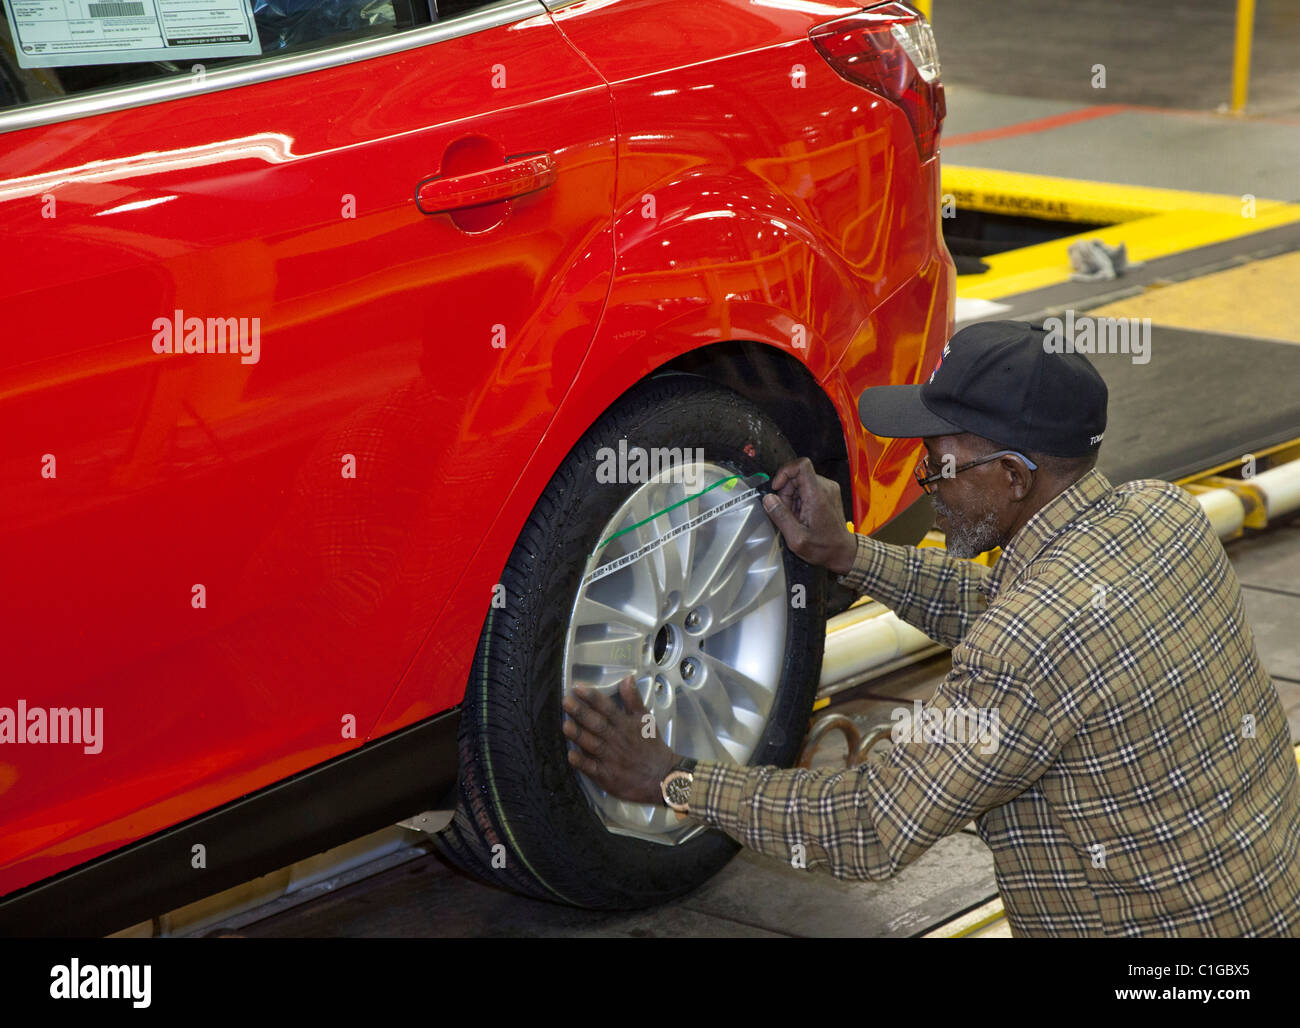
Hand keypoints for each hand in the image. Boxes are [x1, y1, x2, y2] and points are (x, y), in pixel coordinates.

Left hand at [562, 675, 676, 804]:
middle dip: (581, 713)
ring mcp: (611, 759)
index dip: (593, 697)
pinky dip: (582, 762)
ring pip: (592, 744)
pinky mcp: (607, 776)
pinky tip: (571, 755)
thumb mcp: (646, 720)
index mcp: (626, 725)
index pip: (607, 708)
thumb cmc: (652, 748)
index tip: (579, 688)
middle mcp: (617, 740)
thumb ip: (633, 699)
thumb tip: (627, 679)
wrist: (662, 777)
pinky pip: (592, 769)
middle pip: (597, 724)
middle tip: (566, 702)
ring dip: (579, 735)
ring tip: (566, 725)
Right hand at [762, 457, 858, 574]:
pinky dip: (800, 499)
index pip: (801, 465)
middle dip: (786, 492)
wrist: (842, 551)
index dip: (785, 472)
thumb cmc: (822, 547)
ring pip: (801, 481)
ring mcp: (828, 488)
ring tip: (796, 517)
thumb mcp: (796, 538)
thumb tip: (768, 498)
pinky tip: (802, 515)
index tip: (777, 488)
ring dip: (792, 497)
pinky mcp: (828, 492)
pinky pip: (807, 487)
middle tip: (787, 513)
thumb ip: (781, 517)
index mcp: (817, 495)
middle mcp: (825, 487)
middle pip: (797, 475)